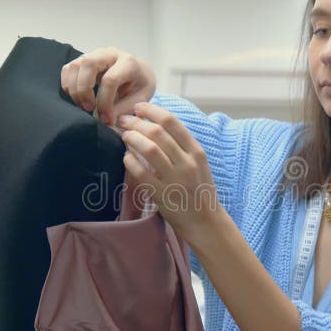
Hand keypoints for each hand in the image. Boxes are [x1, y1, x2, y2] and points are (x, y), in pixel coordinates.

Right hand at [60, 47, 155, 126]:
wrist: (138, 73)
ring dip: (74, 89)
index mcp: (128, 63)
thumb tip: (106, 120)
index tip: (107, 120)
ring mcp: (94, 54)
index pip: (110, 79)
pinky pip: (68, 69)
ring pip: (74, 66)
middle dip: (84, 90)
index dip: (105, 102)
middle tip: (89, 109)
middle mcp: (109, 54)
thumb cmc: (140, 85)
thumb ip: (124, 109)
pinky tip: (79, 99)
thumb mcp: (141, 98)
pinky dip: (68, 86)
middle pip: (88, 64)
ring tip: (85, 106)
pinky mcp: (83, 60)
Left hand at [118, 101, 222, 244]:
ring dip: (132, 138)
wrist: (206, 223)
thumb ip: (182, 146)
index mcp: (196, 151)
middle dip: (136, 122)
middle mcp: (187, 163)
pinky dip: (129, 161)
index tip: (139, 107)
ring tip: (124, 135)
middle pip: (157, 132)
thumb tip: (157, 125)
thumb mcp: (199, 164)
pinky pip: (140, 172)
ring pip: (149, 149)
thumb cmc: (199, 191)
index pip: (171, 122)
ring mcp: (175, 179)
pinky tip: (126, 157)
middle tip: (124, 120)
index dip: (151, 111)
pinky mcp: (162, 195)